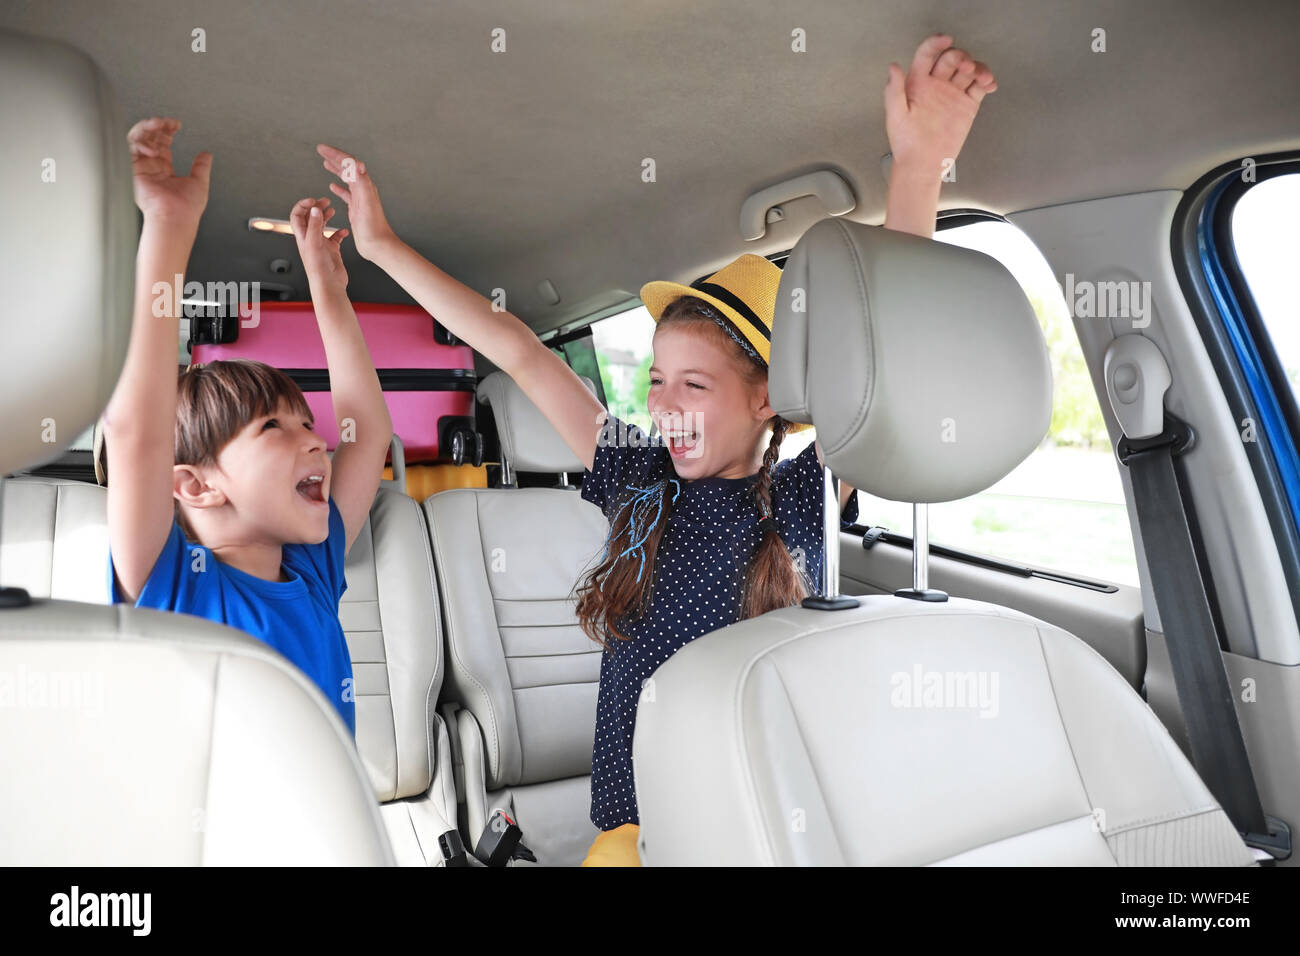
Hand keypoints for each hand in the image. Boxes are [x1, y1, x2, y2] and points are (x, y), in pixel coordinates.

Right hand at [128, 117, 210, 227]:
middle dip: (158, 125)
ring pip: (136, 138)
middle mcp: (151, 166)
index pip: (161, 142)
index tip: (176, 125)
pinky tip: (153, 146)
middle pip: (148, 137)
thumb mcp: (199, 182)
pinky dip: (140, 142)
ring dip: (147, 127)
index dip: (167, 130)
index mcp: (164, 168)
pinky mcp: (133, 170)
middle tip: (169, 123)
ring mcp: (141, 167)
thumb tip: (207, 154)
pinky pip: (130, 148)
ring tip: (160, 125)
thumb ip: (201, 166)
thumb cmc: (186, 208)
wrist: (177, 218)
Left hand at [290, 196, 349, 292]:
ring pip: (322, 225)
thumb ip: (315, 225)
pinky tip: (343, 231)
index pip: (297, 216)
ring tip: (332, 209)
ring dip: (326, 216)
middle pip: (310, 218)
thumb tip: (315, 209)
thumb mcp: (315, 244)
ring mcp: (321, 244)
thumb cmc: (319, 270)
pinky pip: (335, 237)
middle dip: (316, 207)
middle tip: (324, 201)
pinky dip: (339, 232)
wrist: (329, 285)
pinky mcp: (331, 251)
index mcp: (303, 237)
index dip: (303, 206)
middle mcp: (311, 239)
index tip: (314, 200)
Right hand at [316, 144, 396, 260]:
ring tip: (325, 163)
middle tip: (321, 151)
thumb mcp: (367, 202)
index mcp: (364, 185)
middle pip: (347, 168)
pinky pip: (346, 194)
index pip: (349, 164)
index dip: (335, 154)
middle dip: (334, 158)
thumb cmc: (373, 227)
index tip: (321, 149)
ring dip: (336, 169)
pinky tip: (332, 187)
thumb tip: (358, 163)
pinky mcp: (356, 209)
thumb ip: (363, 182)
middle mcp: (363, 190)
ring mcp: (360, 199)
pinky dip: (338, 188)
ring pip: (346, 179)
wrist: (378, 245)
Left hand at [884, 36, 996, 177]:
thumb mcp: (895, 117)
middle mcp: (936, 84)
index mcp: (917, 83)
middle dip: (961, 57)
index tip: (946, 40)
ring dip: (977, 68)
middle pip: (951, 59)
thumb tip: (893, 66)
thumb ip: (894, 91)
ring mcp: (952, 94)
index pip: (927, 55)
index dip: (936, 44)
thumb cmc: (905, 143)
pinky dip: (987, 82)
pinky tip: (990, 84)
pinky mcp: (966, 105)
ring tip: (982, 77)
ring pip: (968, 71)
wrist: (922, 165)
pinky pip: (979, 87)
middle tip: (966, 67)